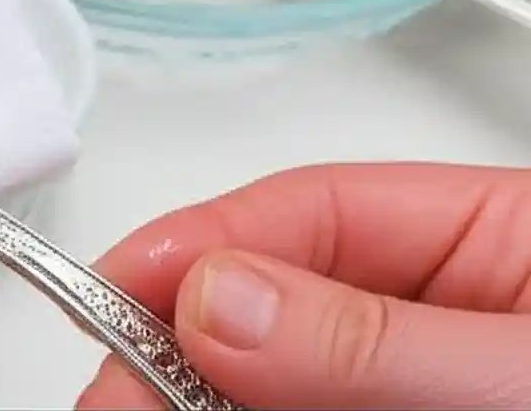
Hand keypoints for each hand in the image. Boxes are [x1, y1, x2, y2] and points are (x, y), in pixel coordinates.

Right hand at [78, 162, 530, 408]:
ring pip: (267, 370)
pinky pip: (287, 410)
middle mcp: (446, 304)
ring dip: (192, 390)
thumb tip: (216, 300)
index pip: (311, 208)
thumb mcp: (514, 381)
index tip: (109, 289)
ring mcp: (412, 376)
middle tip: (115, 391)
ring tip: (136, 409)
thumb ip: (369, 339)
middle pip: (274, 295)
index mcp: (495, 236)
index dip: (194, 244)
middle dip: (178, 336)